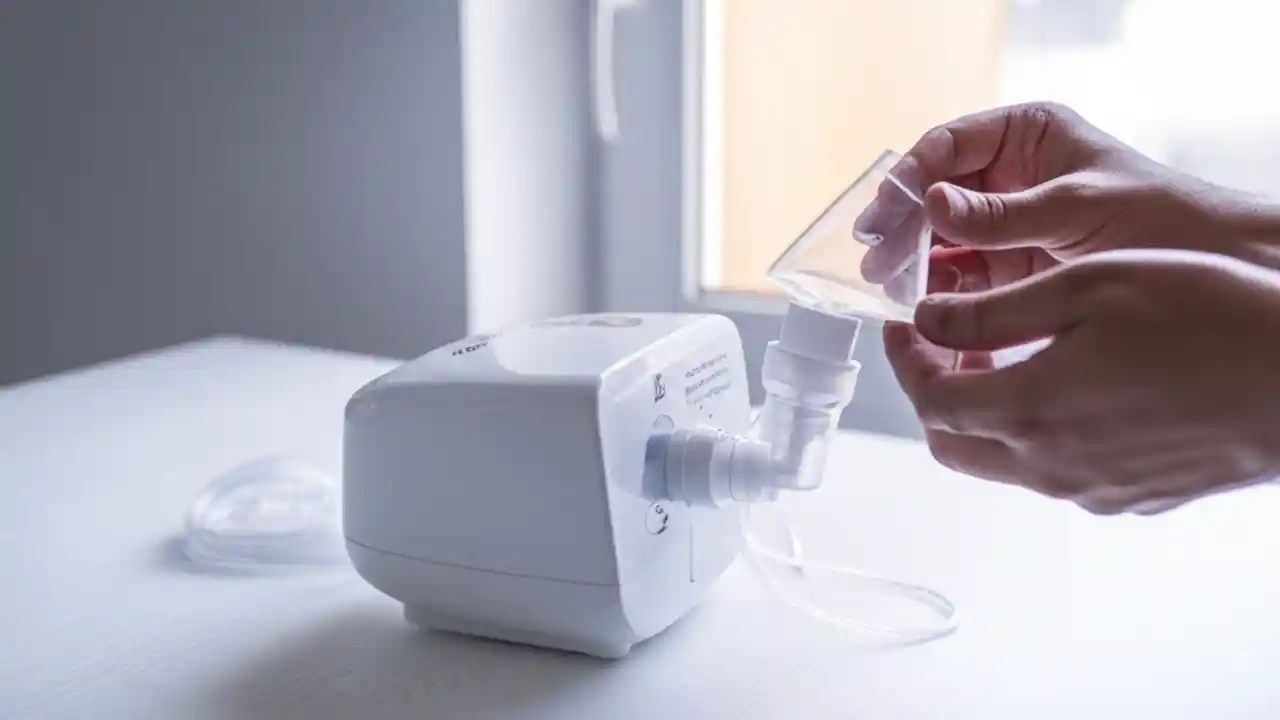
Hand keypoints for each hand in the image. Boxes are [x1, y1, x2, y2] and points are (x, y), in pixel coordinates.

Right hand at [860, 102, 1279, 296]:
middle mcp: (1010, 175)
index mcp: (1027, 136)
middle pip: (934, 192)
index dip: (911, 176)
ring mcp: (1008, 222)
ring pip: (941, 235)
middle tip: (875, 254)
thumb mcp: (1075, 208)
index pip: (948, 146)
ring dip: (912, 256)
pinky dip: (938, 287)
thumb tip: (932, 202)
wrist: (1209, 269)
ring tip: (887, 282)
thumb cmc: (1159, 219)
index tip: (886, 208)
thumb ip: (1002, 212)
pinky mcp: (1012, 268)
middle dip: (902, 222)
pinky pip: (961, 272)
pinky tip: (920, 302)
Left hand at [884, 249, 1279, 514]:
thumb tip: (926, 323)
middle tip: (940, 344)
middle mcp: (1051, 466)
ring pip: (1001, 463)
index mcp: (1029, 412)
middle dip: (932, 392)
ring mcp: (1093, 491)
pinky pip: (1053, 473)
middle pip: (953, 442)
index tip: (901, 325)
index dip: (904, 360)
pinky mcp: (1131, 499)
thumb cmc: (1206, 316)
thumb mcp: (1085, 287)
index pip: (929, 399)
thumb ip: (991, 313)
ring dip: (981, 414)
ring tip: (998, 358)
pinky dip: (1031, 434)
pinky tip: (1060, 386)